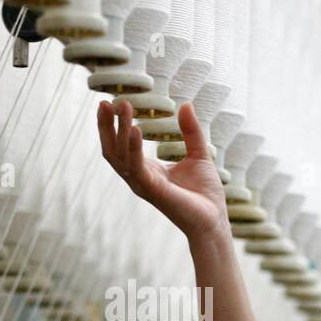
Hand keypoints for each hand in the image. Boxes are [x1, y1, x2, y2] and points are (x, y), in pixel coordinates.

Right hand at [97, 99, 227, 240]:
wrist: (214, 218)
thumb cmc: (205, 193)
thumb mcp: (198, 154)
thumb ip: (191, 130)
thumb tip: (186, 104)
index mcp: (146, 170)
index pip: (120, 146)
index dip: (113, 126)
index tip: (111, 103)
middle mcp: (139, 178)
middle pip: (112, 151)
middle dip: (106, 127)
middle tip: (105, 102)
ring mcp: (143, 185)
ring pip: (121, 157)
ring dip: (120, 130)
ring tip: (123, 106)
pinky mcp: (153, 191)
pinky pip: (137, 168)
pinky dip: (134, 148)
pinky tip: (135, 130)